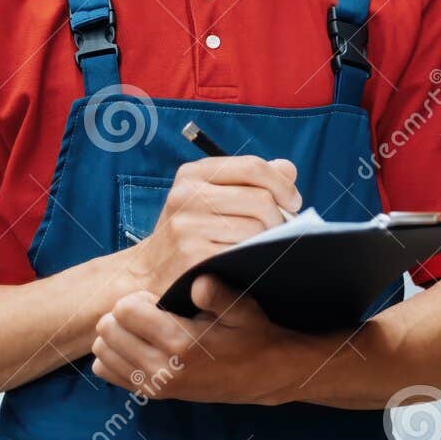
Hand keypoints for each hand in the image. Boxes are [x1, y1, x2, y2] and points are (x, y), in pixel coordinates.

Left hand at [91, 277, 318, 404]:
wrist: (263, 374)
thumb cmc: (251, 334)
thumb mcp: (243, 308)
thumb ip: (219, 294)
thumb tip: (198, 283)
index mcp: (180, 344)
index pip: (124, 310)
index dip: (138, 297)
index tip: (158, 299)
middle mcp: (162, 369)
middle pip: (108, 330)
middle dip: (123, 314)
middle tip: (150, 312)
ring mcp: (154, 385)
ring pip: (103, 351)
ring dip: (117, 333)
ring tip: (144, 328)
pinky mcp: (152, 394)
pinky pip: (108, 372)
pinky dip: (114, 354)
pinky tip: (138, 344)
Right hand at [125, 155, 300, 292]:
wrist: (147, 274)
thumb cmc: (189, 233)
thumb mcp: (211, 198)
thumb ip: (250, 181)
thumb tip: (288, 169)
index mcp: (193, 173)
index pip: (252, 166)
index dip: (282, 185)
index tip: (293, 202)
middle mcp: (186, 194)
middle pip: (261, 199)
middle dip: (280, 219)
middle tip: (280, 233)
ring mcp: (187, 226)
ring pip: (257, 229)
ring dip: (268, 242)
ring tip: (261, 248)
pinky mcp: (193, 256)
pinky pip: (244, 253)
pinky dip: (253, 259)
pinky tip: (247, 263)